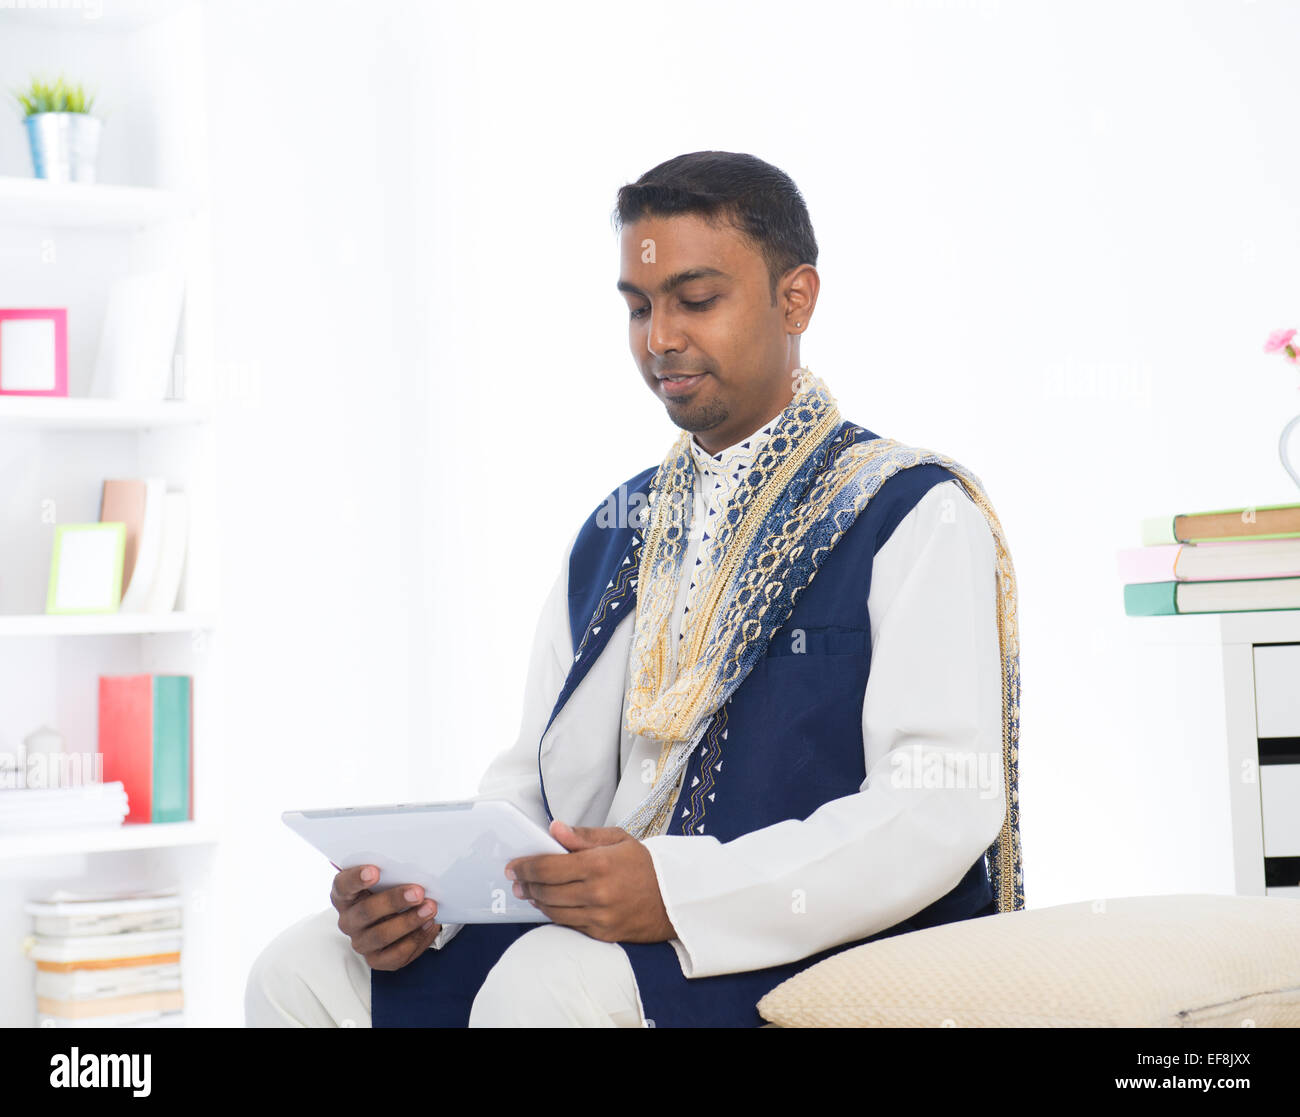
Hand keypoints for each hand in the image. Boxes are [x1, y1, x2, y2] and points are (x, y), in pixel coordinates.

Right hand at [331, 865, 440, 970]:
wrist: (397, 915)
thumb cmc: (389, 890)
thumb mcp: (387, 878)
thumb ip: (392, 872)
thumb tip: (415, 865)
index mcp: (344, 895)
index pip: (343, 885)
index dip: (356, 879)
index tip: (375, 871)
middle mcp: (348, 920)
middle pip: (366, 912)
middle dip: (394, 901)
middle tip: (418, 892)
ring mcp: (361, 942)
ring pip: (381, 935)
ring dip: (409, 921)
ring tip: (430, 908)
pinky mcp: (376, 959)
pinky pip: (395, 954)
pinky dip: (415, 939)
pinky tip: (428, 924)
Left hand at [504, 820, 676, 943]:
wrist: (675, 898)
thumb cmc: (646, 865)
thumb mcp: (618, 840)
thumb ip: (583, 836)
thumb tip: (554, 829)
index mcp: (599, 864)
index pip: (548, 867)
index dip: (525, 867)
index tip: (513, 866)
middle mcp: (597, 893)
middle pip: (546, 890)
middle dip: (526, 884)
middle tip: (517, 879)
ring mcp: (599, 917)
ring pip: (553, 911)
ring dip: (536, 901)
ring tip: (529, 892)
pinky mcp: (603, 934)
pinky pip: (569, 925)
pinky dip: (554, 914)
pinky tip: (549, 905)